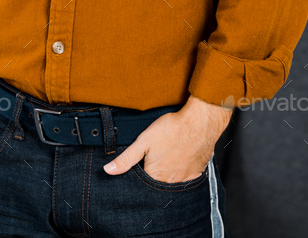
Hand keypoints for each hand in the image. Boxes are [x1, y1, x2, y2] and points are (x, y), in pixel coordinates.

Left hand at [103, 95, 231, 182]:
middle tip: (157, 158)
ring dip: (168, 175)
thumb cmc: (171, 129)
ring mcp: (185, 179)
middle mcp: (171, 183)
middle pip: (158, 185)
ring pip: (173, 183)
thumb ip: (126, 158)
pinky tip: (180, 160)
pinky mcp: (197, 172)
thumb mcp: (143, 141)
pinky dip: (182, 172)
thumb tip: (108, 170)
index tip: (142, 165)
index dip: (140, 175)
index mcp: (156, 177)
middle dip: (154, 176)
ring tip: (167, 158)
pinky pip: (187, 179)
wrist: (199, 122)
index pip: (143, 186)